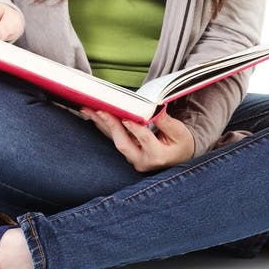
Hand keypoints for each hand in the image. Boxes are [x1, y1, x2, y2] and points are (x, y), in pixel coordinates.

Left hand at [80, 107, 195, 170]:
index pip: (145, 139)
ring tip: (88, 109)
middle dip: (111, 125)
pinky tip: (93, 116)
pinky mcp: (127, 153)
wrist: (179, 156)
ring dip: (101, 124)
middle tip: (100, 110)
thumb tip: (155, 108)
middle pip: (123, 143)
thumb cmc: (180, 143)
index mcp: (158, 156)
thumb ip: (166, 122)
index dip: (135, 128)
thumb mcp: (179, 132)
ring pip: (115, 141)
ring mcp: (133, 158)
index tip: (126, 116)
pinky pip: (114, 139)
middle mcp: (142, 160)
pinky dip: (103, 126)